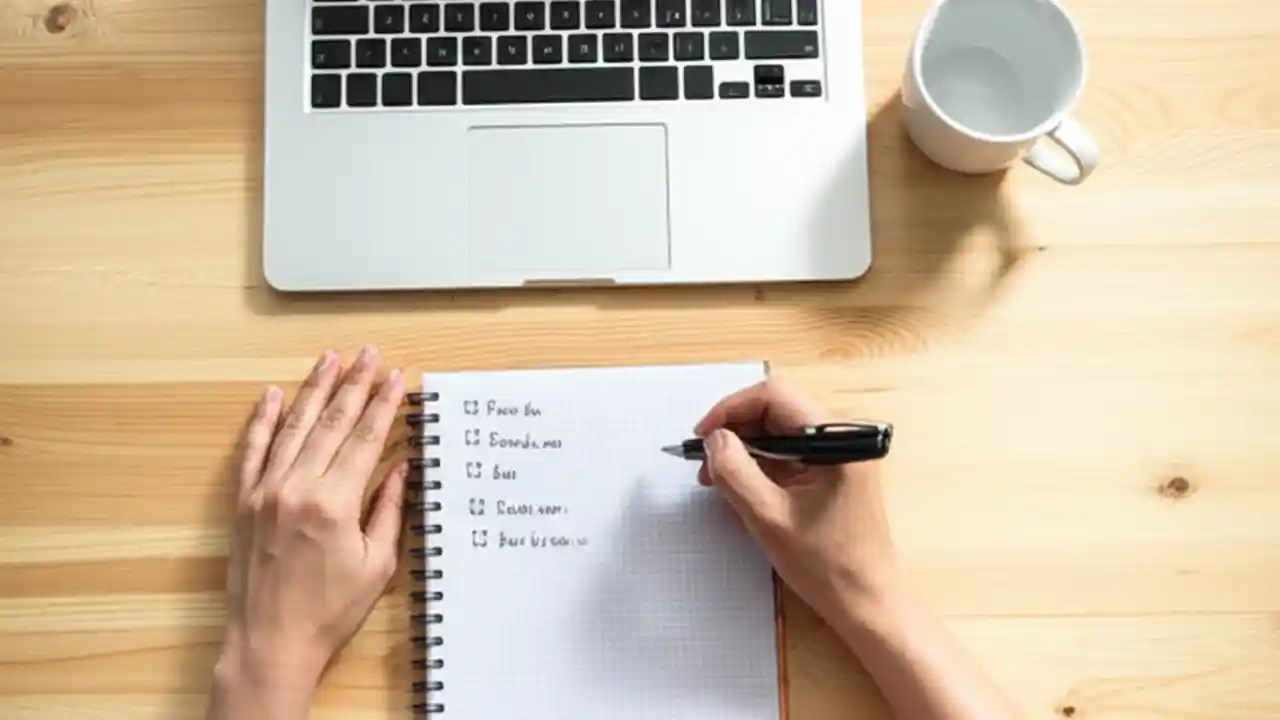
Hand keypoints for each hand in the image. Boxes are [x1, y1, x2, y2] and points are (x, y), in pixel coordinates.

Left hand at [209, 348, 406, 719]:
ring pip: (294, 427)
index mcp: (335, 504)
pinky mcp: (244, 503)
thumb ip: (389, 510)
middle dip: (354, 384)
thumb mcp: (377, 564)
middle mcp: (297, 489)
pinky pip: (253, 451)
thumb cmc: (328, 612)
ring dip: (314, 390)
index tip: (396, 378)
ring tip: (329, 360)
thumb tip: (401, 469)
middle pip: (332, 423)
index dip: (384, 405)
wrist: (270, 642)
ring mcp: (266, 492)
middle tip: (368, 355)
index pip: (366, 439)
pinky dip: (262, 421)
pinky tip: (273, 395)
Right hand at [695, 380, 898, 627]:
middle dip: (735, 430)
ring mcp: (840, 454)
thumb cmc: (825, 565)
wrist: (867, 602)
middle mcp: (843, 437)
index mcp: (836, 440)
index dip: (731, 409)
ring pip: (780, 430)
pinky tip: (739, 485)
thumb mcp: (768, 518)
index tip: (702, 438)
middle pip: (776, 410)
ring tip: (716, 477)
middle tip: (705, 462)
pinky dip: (760, 462)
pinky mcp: (834, 471)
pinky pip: (790, 452)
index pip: (774, 396)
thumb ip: (736, 472)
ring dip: (745, 447)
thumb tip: (715, 438)